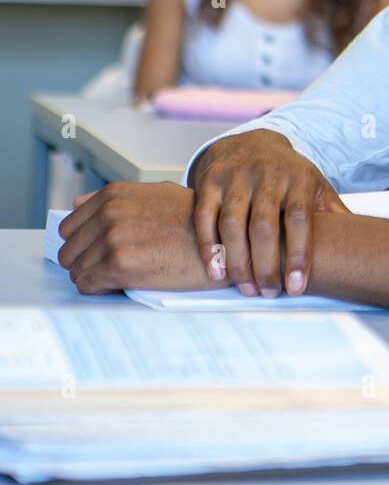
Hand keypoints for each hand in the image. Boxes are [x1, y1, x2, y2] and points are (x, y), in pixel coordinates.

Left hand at [58, 182, 218, 294]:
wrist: (223, 245)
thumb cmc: (195, 224)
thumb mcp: (156, 195)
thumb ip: (117, 200)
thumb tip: (78, 203)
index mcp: (115, 195)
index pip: (70, 225)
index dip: (84, 243)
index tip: (100, 253)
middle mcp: (110, 212)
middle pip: (69, 249)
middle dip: (86, 261)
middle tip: (110, 269)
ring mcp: (112, 238)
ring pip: (76, 269)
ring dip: (94, 277)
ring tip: (120, 277)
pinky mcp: (119, 264)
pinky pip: (87, 284)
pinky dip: (99, 289)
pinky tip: (121, 285)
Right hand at [189, 130, 343, 297]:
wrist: (252, 142)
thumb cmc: (288, 174)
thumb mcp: (316, 186)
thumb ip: (334, 215)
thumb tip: (363, 244)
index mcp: (298, 179)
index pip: (299, 218)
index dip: (298, 254)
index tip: (296, 286)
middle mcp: (267, 176)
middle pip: (264, 225)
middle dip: (266, 265)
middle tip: (269, 292)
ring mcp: (236, 178)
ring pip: (233, 223)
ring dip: (237, 260)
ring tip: (245, 287)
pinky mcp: (211, 181)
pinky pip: (205, 216)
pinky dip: (208, 245)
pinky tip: (216, 270)